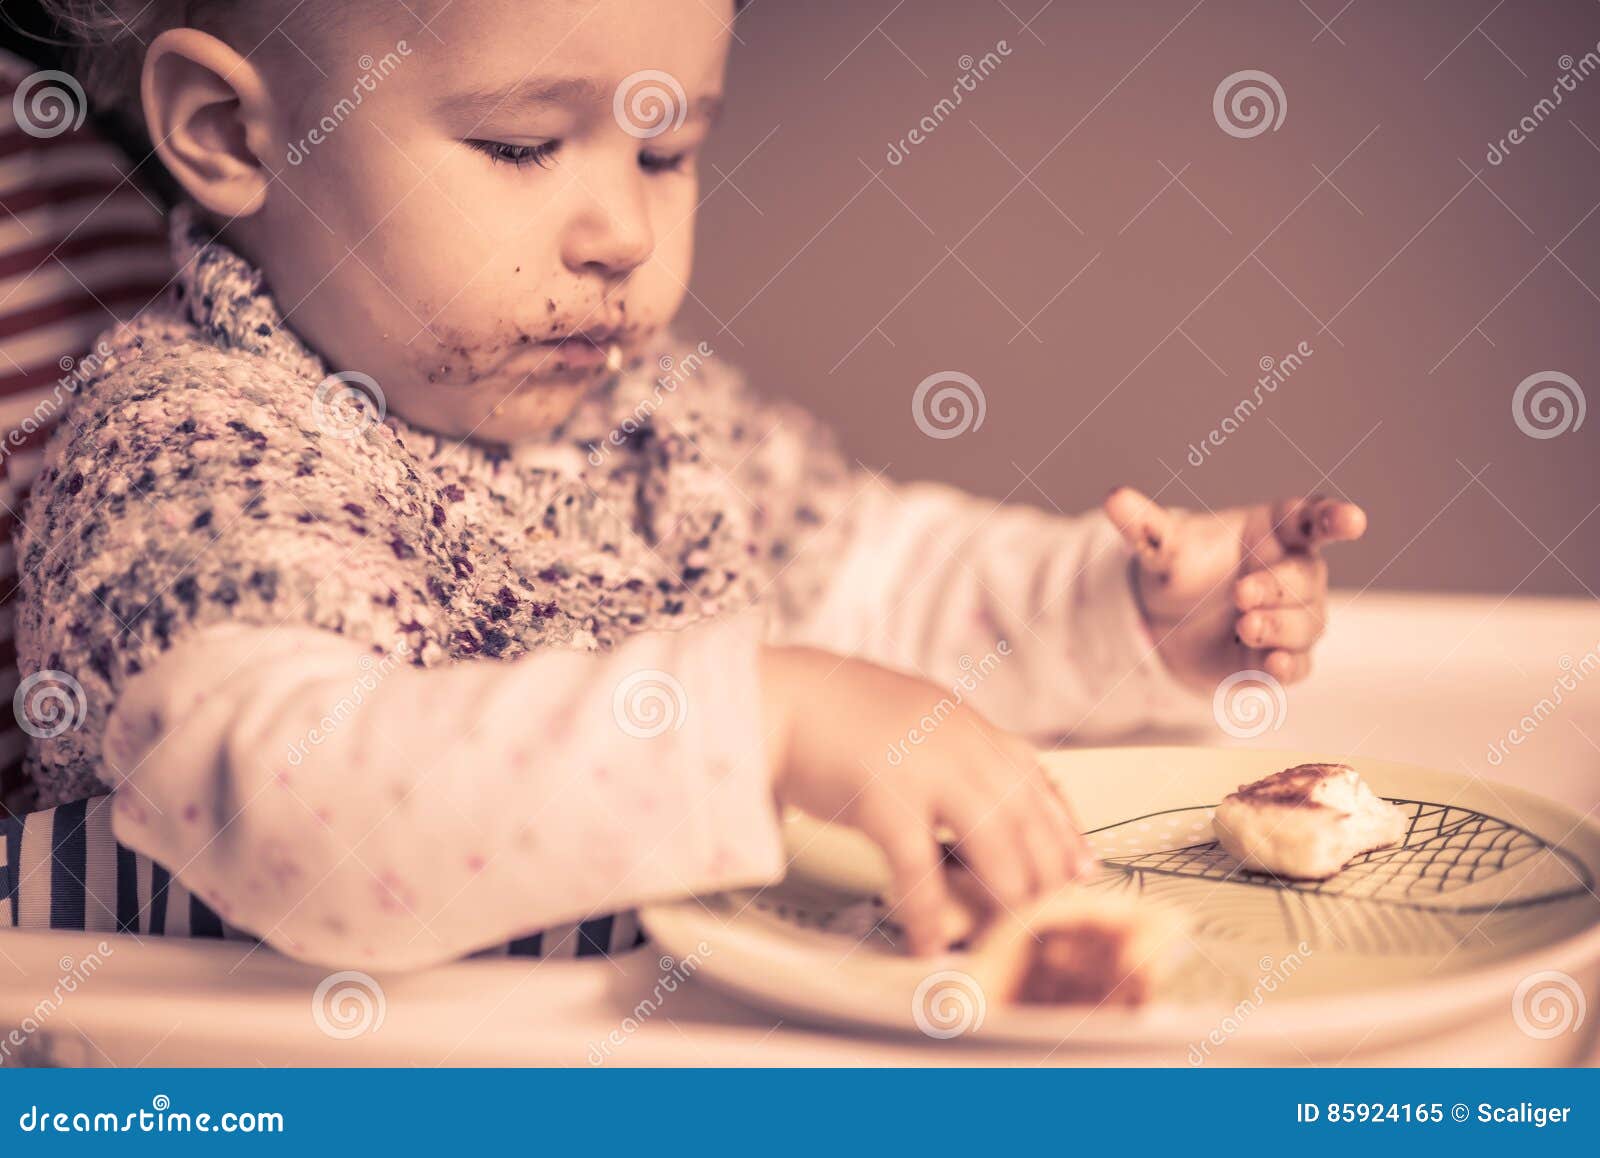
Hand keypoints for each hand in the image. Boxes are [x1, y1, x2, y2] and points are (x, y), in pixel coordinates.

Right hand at [759, 645, 1095, 954]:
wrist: (778, 698)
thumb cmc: (831, 714)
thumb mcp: (910, 715)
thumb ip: (946, 748)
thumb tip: (968, 800)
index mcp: (965, 723)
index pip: (1034, 777)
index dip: (1064, 826)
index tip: (1084, 864)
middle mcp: (959, 743)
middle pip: (1025, 817)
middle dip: (1046, 873)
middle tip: (1055, 916)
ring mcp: (926, 770)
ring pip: (993, 844)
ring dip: (1006, 897)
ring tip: (1011, 937)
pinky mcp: (885, 799)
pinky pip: (919, 870)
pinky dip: (926, 914)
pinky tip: (927, 944)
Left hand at [1103, 488, 1366, 693]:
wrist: (1165, 627)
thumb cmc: (1184, 572)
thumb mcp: (1163, 549)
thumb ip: (1146, 527)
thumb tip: (1114, 498)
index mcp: (1275, 532)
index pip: (1314, 519)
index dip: (1334, 518)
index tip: (1351, 520)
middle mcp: (1292, 574)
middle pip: (1306, 576)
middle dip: (1278, 586)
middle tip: (1242, 594)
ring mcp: (1290, 619)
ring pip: (1307, 623)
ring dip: (1280, 626)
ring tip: (1245, 625)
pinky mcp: (1276, 660)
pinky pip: (1299, 665)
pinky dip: (1289, 665)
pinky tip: (1274, 663)